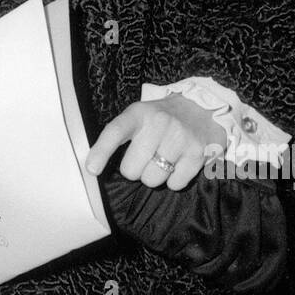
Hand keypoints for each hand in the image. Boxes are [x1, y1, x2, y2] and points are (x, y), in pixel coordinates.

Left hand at [86, 97, 225, 190]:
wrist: (202, 110)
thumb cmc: (162, 119)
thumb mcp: (139, 116)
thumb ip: (119, 135)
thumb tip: (95, 166)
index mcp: (138, 114)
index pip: (115, 131)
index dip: (101, 151)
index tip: (92, 169)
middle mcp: (159, 123)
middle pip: (131, 169)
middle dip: (135, 169)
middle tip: (145, 157)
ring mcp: (179, 138)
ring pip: (152, 179)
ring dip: (154, 176)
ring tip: (162, 159)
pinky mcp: (197, 153)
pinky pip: (174, 184)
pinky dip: (173, 180)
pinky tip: (178, 164)